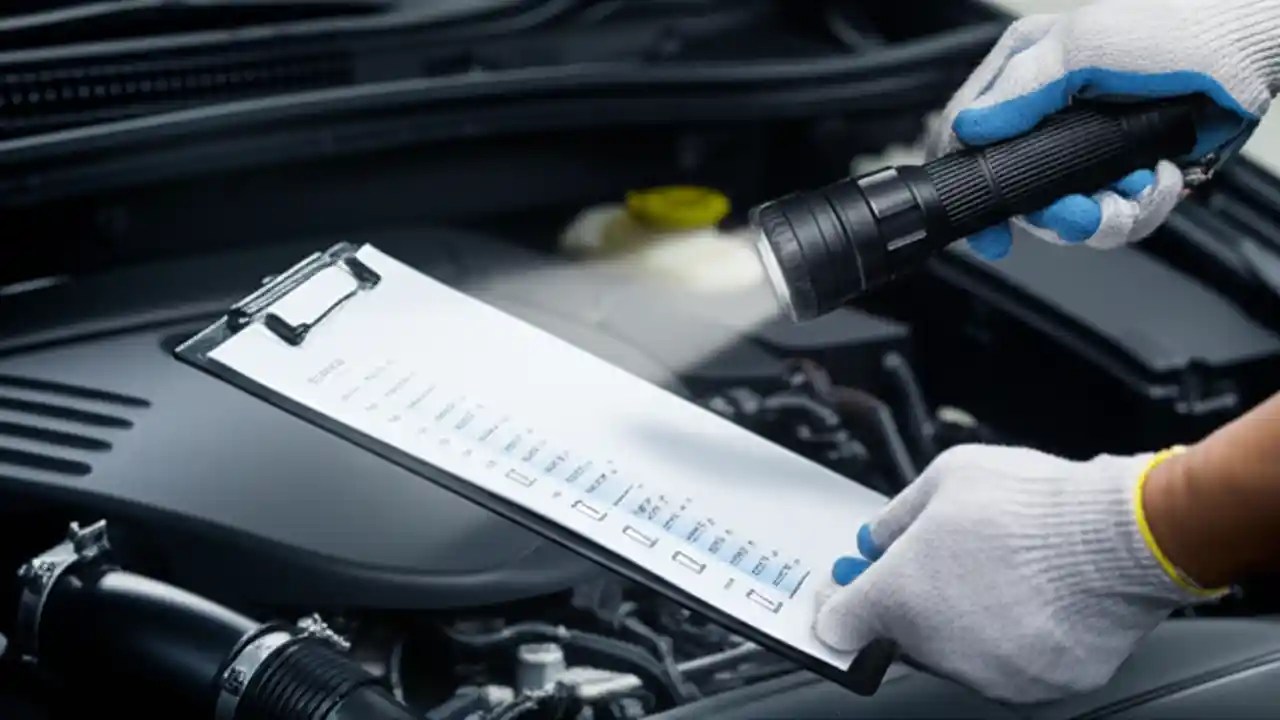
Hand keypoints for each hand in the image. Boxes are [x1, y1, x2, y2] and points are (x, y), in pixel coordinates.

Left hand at [812, 445, 1226, 703]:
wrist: (1122, 537)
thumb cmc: (1034, 505)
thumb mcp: (942, 480)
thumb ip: (896, 517)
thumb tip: (876, 538)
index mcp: (899, 598)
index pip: (838, 626)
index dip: (844, 603)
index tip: (852, 591)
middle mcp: (937, 647)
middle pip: (902, 637)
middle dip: (915, 604)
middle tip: (944, 564)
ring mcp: (988, 675)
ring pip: (959, 654)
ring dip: (968, 622)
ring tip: (1006, 573)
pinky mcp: (1038, 690)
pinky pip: (1012, 665)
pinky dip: (1017, 640)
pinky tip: (1037, 598)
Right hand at [928, 0, 1279, 259]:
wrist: (1247, 54)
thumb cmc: (1174, 31)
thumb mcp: (1083, 45)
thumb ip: (1020, 89)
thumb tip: (967, 128)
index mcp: (1023, 79)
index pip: (970, 139)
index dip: (970, 185)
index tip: (987, 228)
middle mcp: (1047, 119)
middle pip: (1019, 197)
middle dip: (1053, 214)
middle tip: (1079, 210)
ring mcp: (1085, 152)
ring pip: (1068, 216)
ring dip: (1104, 214)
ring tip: (1134, 187)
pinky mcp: (1124, 175)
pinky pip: (1115, 218)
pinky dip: (1140, 208)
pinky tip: (1155, 177)